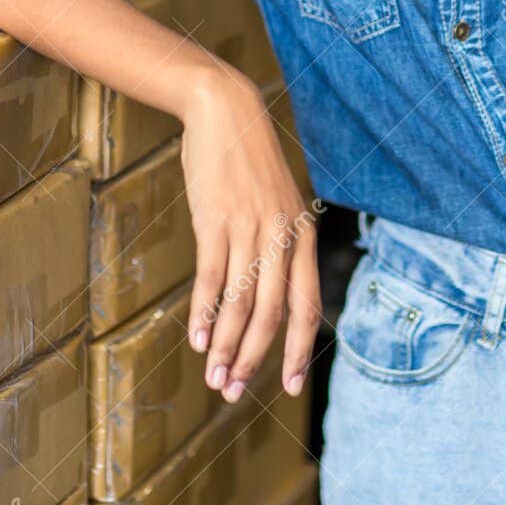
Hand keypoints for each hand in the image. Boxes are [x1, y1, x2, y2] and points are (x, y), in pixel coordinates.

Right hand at [178, 63, 320, 403]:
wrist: (227, 110)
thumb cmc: (250, 161)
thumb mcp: (278, 201)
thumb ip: (279, 243)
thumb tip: (268, 291)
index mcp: (303, 235)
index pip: (307, 305)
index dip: (298, 349)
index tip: (288, 387)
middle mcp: (283, 235)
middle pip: (274, 313)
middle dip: (255, 360)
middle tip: (234, 394)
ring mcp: (250, 227)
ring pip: (243, 303)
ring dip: (227, 347)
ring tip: (214, 378)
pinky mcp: (217, 219)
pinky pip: (213, 278)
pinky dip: (205, 314)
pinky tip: (198, 339)